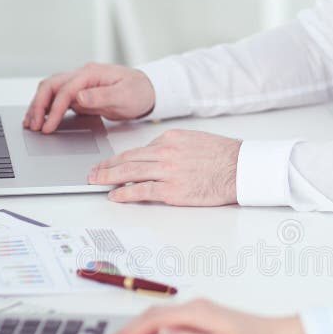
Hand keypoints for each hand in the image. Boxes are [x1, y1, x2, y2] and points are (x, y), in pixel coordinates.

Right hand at [24, 63, 155, 132]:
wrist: (147, 91)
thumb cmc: (138, 92)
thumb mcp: (124, 96)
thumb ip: (101, 96)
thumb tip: (79, 96)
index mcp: (91, 73)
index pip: (65, 90)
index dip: (54, 109)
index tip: (48, 126)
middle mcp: (82, 76)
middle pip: (50, 86)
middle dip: (38, 106)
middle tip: (32, 126)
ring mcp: (79, 85)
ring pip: (51, 91)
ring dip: (39, 106)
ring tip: (30, 124)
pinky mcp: (80, 95)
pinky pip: (58, 99)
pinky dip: (48, 109)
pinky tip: (42, 120)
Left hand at [88, 129, 240, 206]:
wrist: (241, 168)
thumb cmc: (224, 156)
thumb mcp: (196, 141)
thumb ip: (174, 147)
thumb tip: (157, 156)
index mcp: (171, 138)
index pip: (139, 150)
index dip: (120, 158)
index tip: (111, 163)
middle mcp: (166, 152)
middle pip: (128, 159)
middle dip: (106, 166)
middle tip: (91, 172)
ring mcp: (168, 171)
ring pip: (129, 173)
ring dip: (108, 178)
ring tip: (95, 183)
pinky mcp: (173, 190)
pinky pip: (142, 190)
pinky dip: (125, 192)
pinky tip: (114, 195)